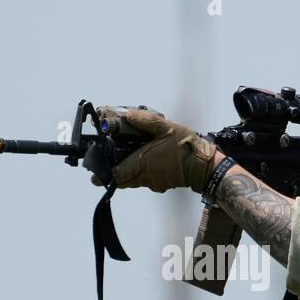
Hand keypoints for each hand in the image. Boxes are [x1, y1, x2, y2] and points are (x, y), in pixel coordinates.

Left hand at [90, 107, 218, 193]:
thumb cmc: (186, 147)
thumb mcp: (165, 127)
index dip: (103, 173)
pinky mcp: (160, 184)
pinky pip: (143, 181)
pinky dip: (138, 173)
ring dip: (125, 173)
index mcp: (142, 164)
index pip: (115, 174)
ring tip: (123, 159)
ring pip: (131, 181)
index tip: (95, 169)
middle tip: (104, 165)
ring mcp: (152, 182)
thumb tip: (129, 115)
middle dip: (111, 173)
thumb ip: (145, 121)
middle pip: (120, 181)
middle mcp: (144, 177)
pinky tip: (144, 161)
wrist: (204, 166)